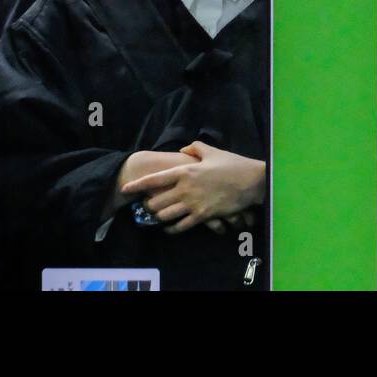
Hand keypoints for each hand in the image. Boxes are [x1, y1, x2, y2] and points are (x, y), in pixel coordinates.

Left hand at [120, 141, 265, 234]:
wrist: (251, 181)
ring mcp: (193, 204)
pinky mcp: (202, 216)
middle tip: (146, 204)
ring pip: (164, 215)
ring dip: (158, 217)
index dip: (136, 185)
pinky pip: (180, 227)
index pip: (154, 180)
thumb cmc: (232, 165)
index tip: (125, 189)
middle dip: (148, 204)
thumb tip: (184, 148)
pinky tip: (169, 227)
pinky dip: (171, 229)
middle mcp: (185, 188)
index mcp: (185, 171)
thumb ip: (195, 147)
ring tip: (156, 216)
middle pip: (155, 202)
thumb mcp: (213, 151)